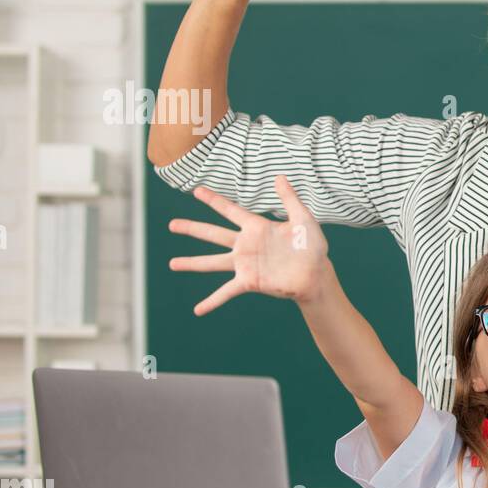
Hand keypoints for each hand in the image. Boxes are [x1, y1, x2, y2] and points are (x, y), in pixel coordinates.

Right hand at [168, 175, 330, 314]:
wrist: (316, 274)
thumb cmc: (312, 247)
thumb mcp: (303, 218)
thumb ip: (290, 198)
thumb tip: (279, 176)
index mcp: (256, 227)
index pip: (230, 210)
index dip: (213, 200)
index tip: (196, 190)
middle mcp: (246, 245)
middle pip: (213, 234)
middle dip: (192, 228)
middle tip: (171, 224)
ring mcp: (245, 264)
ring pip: (212, 262)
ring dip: (192, 263)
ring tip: (172, 264)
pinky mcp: (249, 281)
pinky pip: (226, 292)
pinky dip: (212, 301)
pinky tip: (198, 310)